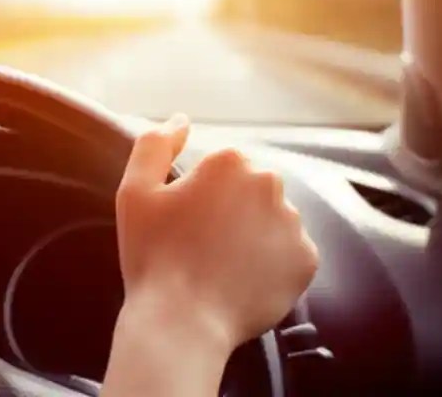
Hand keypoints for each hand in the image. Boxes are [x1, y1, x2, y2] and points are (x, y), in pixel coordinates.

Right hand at [102, 114, 317, 395]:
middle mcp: (269, 183)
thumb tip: (181, 120)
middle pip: (251, 189)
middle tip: (201, 245)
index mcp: (229, 161)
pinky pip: (290, 253)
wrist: (182, 322)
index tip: (185, 223)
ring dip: (253, 234)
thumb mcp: (134, 191)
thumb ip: (154, 144)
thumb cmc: (153, 256)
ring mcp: (292, 222)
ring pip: (272, 219)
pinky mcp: (307, 259)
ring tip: (222, 266)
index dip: (200, 195)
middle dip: (232, 209)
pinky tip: (242, 280)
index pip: (221, 169)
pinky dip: (272, 263)